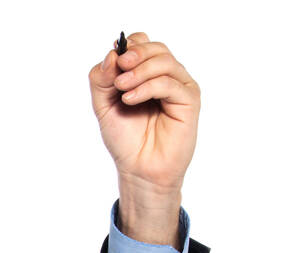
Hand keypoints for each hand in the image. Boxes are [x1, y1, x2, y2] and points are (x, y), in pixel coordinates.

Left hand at [88, 32, 199, 244]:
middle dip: (135, 55)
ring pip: (164, 62)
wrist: (138, 170)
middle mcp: (165, 77)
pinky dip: (148, 87)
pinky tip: (131, 99)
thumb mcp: (104, 107)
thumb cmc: (125, 140)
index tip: (115, 59)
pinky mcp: (189, 100)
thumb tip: (111, 55)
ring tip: (122, 88)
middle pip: (155, 48)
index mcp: (146, 74)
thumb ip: (102, 81)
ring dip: (140, 71)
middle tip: (119, 68)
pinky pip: (170, 83)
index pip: (142, 44)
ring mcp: (179, 87)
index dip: (130, 46)